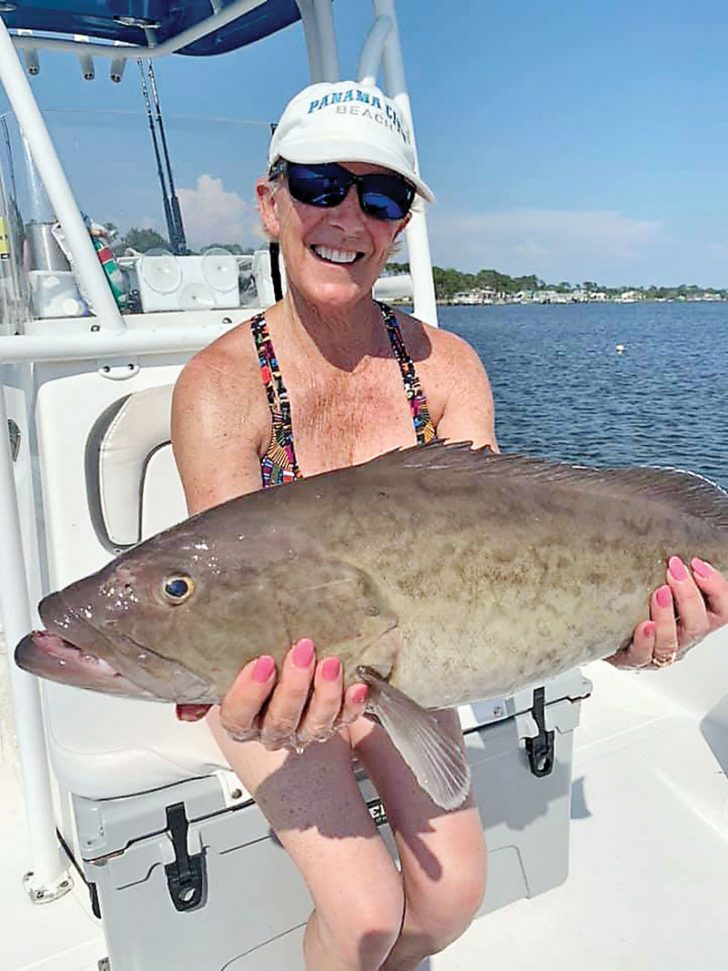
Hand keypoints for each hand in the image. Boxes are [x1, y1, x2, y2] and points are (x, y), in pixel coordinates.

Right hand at [177, 638, 368, 750]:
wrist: (290, 675)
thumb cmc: (257, 669)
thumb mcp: (224, 670)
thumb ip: (202, 684)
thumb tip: (185, 708)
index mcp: (242, 720)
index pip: (238, 716)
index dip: (249, 693)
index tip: (262, 662)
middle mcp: (272, 729)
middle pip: (280, 720)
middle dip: (293, 687)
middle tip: (302, 650)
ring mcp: (304, 729)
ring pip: (315, 724)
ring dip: (325, 694)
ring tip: (331, 663)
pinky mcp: (334, 723)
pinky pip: (345, 719)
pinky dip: (353, 703)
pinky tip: (358, 685)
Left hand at [607, 556, 727, 669]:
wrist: (604, 630)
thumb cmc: (637, 603)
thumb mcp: (657, 582)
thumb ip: (671, 568)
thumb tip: (669, 527)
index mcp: (695, 618)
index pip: (721, 609)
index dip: (717, 588)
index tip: (698, 564)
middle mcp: (682, 637)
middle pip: (698, 624)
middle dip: (688, 594)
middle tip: (674, 569)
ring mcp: (659, 650)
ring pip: (672, 642)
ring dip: (667, 616)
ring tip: (659, 593)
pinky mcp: (635, 659)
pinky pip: (643, 656)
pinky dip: (645, 641)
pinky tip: (644, 625)